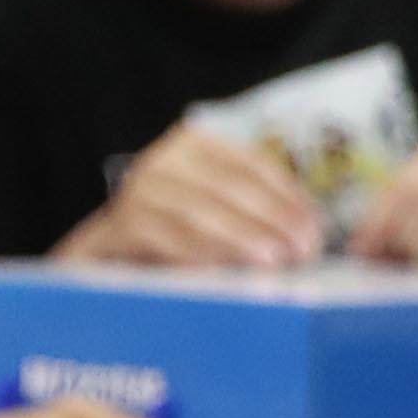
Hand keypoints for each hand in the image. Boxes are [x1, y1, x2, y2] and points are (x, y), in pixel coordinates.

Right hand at [66, 121, 319, 269]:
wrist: (103, 260)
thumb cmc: (175, 239)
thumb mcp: (217, 213)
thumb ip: (253, 212)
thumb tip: (304, 234)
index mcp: (196, 145)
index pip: (253, 165)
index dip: (287, 196)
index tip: (314, 229)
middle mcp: (164, 161)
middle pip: (228, 187)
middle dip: (270, 219)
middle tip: (301, 251)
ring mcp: (138, 191)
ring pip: (197, 211)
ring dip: (238, 238)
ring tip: (271, 262)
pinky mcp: (119, 225)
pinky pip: (163, 237)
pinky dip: (196, 254)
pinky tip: (223, 272)